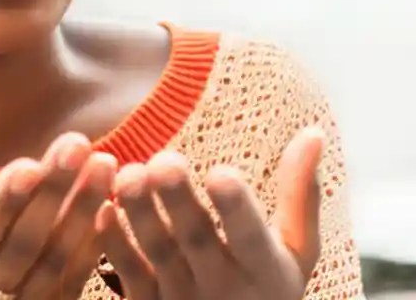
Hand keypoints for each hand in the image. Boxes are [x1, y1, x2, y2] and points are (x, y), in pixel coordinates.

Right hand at [0, 132, 117, 299]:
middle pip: (23, 252)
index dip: (0, 207)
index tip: (28, 164)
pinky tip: (112, 207)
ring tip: (106, 164)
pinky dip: (94, 248)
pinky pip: (73, 287)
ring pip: (57, 267)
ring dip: (83, 215)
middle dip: (53, 196)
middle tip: (79, 144)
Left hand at [95, 127, 325, 299]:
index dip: (237, 208)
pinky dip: (115, 243)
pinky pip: (129, 275)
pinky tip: (102, 207)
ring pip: (157, 254)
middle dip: (180, 202)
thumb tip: (314, 132)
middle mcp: (225, 289)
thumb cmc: (270, 290)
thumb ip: (302, 194)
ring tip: (127, 173)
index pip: (252, 237)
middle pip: (197, 241)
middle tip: (163, 161)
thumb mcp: (298, 252)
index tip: (222, 172)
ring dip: (141, 215)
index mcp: (267, 270)